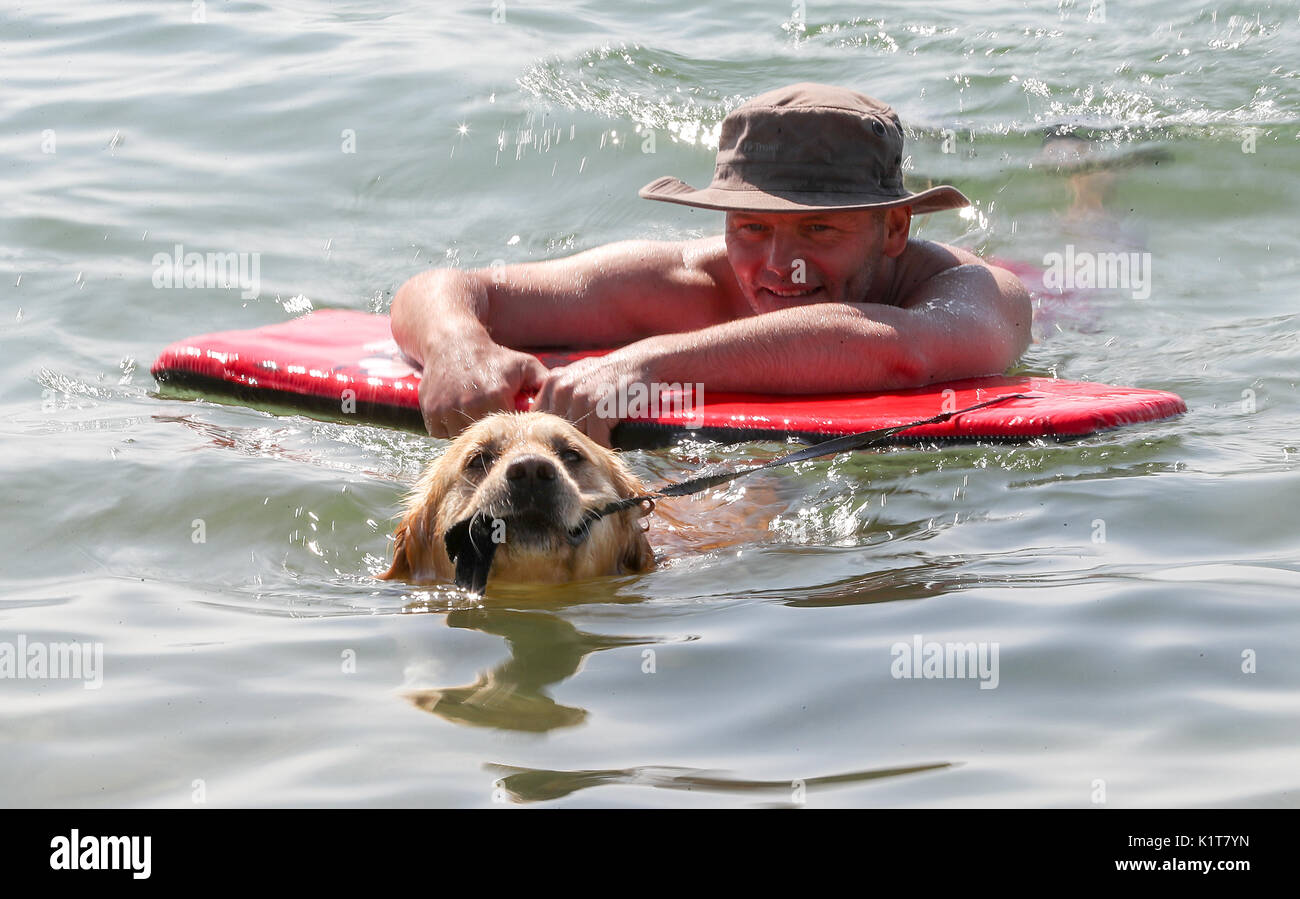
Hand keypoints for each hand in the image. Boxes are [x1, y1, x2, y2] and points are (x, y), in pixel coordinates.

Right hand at [417, 337, 547, 437]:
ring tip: (476, 416)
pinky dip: (449, 428)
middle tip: (495, 424)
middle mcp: (469, 405)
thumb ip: (545, 384)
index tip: (512, 425)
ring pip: (462, 438)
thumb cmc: (493, 356)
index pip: (507, 431)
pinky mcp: (430, 412)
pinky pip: (442, 434)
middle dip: (492, 435)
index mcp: (494, 396)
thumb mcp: (524, 365)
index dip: (511, 431)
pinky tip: (458, 412)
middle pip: (485, 439)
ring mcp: (446, 409)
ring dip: (470, 433)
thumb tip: (565, 402)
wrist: (452, 342)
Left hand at [533, 343, 658, 446]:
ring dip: (587, 444)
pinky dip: (603, 446)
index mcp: (554, 381)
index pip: (539, 416)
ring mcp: (581, 399)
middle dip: (570, 439)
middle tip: (582, 447)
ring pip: (576, 435)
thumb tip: (545, 418)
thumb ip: (560, 392)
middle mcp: (563, 388)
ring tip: (596, 447)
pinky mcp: (599, 410)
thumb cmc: (611, 373)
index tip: (561, 439)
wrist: (641, 362)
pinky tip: (608, 444)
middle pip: (557, 428)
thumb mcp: (579, 375)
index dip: (550, 431)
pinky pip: (595, 439)